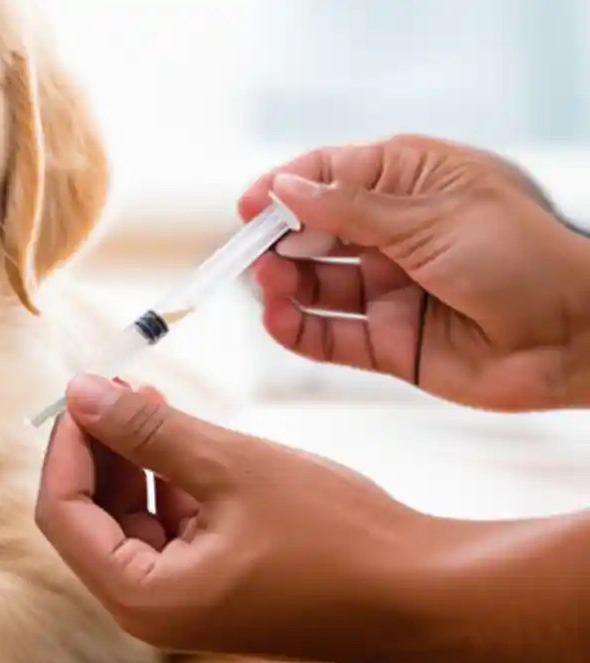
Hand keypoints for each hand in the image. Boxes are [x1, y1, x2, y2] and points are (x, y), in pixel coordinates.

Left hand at [35, 374, 431, 662]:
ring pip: (129, 519)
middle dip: (99, 448)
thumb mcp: (229, 465)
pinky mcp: (217, 589)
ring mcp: (185, 604)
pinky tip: (183, 437)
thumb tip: (80, 392)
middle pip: (89, 517)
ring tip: (149, 397)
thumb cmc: (336, 536)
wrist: (426, 591)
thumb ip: (146, 430)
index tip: (84, 389)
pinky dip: (169, 483)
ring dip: (133, 459)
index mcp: (143, 597)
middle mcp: (153, 611)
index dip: (66, 444)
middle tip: (116, 384)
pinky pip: (170, 530)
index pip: (63, 513)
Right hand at [241, 134, 589, 410]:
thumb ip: (350, 210)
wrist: (579, 336)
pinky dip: (298, 330)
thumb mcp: (430, 217)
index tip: (249, 207)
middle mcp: (396, 235)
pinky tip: (277, 319)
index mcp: (412, 184)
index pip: (332, 176)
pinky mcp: (392, 343)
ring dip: (284, 283)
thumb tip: (284, 188)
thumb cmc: (523, 258)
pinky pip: (331, 336)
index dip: (286, 188)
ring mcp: (392, 290)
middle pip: (315, 232)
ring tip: (267, 284)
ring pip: (316, 285)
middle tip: (252, 253)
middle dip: (278, 240)